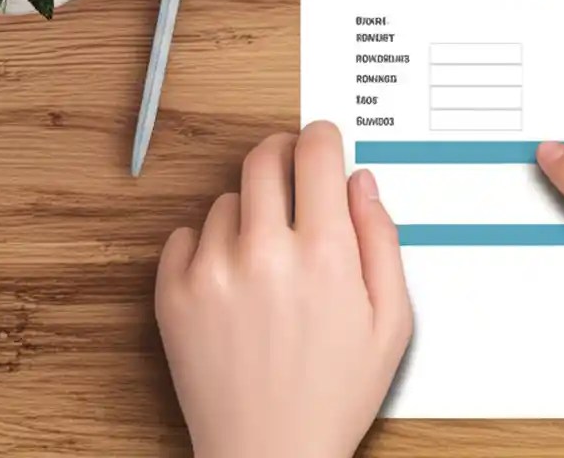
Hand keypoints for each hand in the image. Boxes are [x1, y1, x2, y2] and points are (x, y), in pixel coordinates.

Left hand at [155, 122, 412, 457]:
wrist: (269, 454)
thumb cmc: (334, 395)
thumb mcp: (391, 322)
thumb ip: (382, 242)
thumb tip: (361, 184)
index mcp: (325, 254)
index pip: (316, 154)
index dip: (322, 137)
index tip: (322, 140)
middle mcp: (264, 252)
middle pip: (264, 158)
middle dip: (283, 153)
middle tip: (292, 170)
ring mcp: (212, 271)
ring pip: (227, 199)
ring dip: (249, 210)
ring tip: (266, 254)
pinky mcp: (172, 294)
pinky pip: (184, 235)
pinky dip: (208, 245)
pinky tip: (232, 277)